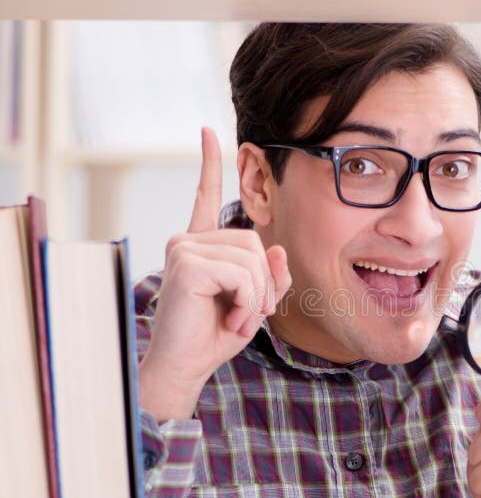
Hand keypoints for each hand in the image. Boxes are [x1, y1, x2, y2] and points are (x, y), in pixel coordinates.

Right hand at [138, 127, 291, 421]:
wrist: (187, 366)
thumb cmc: (215, 335)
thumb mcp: (254, 303)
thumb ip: (271, 276)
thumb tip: (278, 250)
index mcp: (201, 246)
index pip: (206, 197)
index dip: (209, 165)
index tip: (206, 131)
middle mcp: (188, 241)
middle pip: (255, 243)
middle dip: (264, 284)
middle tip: (249, 314)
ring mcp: (184, 249)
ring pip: (252, 259)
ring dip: (256, 297)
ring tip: (237, 319)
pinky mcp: (187, 263)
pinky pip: (242, 273)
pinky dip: (247, 301)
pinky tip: (230, 318)